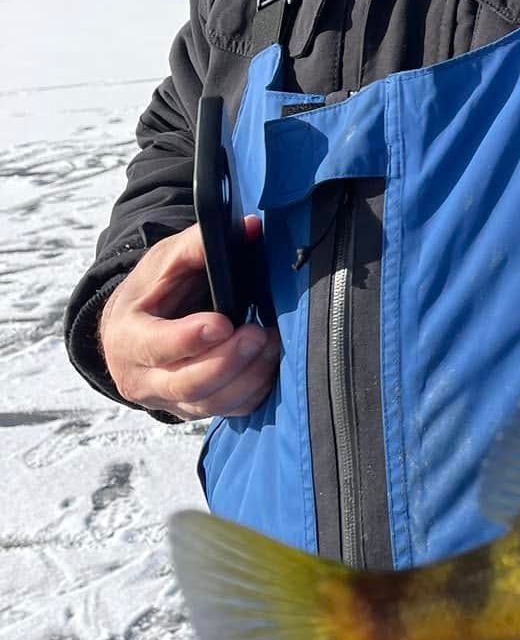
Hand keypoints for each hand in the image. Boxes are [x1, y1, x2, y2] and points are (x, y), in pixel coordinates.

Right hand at [99, 218, 280, 421]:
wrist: (133, 330)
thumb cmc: (151, 293)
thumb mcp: (164, 262)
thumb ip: (198, 246)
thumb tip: (247, 229)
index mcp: (126, 337)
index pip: (155, 346)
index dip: (189, 338)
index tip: (223, 322)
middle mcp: (142, 378)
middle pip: (186, 384)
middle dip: (228, 360)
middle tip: (259, 334)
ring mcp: (168, 400)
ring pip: (211, 403)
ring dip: (249, 376)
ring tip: (273, 343)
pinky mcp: (195, 409)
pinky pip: (230, 410)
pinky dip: (255, 390)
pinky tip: (271, 363)